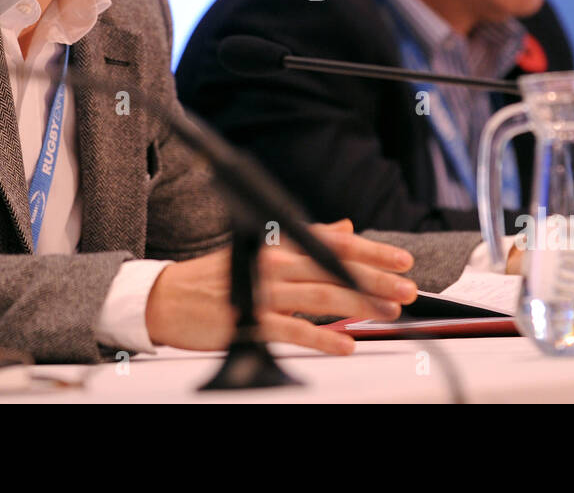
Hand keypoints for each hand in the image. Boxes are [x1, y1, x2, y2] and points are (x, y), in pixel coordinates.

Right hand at [145, 219, 416, 354]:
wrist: (166, 298)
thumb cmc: (215, 276)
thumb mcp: (261, 250)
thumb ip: (305, 241)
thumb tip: (344, 229)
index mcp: (277, 245)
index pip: (333, 243)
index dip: (370, 250)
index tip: (402, 259)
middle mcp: (273, 263)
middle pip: (334, 268)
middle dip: (375, 278)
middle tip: (407, 289)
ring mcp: (261, 291)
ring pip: (320, 295)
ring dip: (359, 304)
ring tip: (388, 313)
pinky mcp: (249, 321)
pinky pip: (293, 330)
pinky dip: (322, 338)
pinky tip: (345, 344)